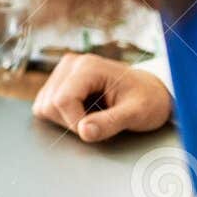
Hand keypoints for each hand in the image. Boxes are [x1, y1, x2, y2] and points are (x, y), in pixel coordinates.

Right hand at [32, 52, 172, 141]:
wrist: (152, 91)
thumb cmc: (148, 100)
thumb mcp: (137, 114)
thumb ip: (110, 123)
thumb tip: (84, 132)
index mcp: (88, 67)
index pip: (62, 100)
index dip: (75, 122)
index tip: (97, 131)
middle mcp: (70, 64)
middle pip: (50, 104)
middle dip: (72, 122)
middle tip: (100, 122)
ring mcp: (62, 71)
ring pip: (44, 106)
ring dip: (66, 119)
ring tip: (93, 115)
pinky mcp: (58, 81)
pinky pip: (45, 105)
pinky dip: (61, 116)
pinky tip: (83, 112)